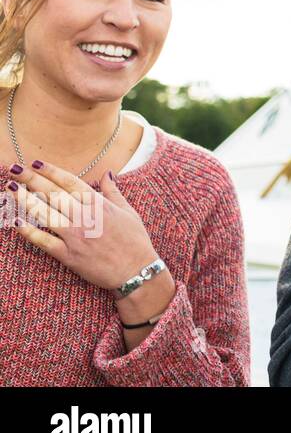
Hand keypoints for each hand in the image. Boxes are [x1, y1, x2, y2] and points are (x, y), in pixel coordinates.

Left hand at [8, 161, 159, 292]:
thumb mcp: (128, 211)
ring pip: (45, 214)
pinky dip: (29, 232)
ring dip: (25, 200)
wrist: (136, 270)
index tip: (36, 163)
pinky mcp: (68, 255)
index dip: (52, 171)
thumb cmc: (135, 240)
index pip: (70, 182)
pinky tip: (16, 222)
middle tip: (15, 170)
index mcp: (99, 204)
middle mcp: (84, 217)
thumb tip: (107, 173)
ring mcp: (75, 236)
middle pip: (53, 194)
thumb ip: (113, 191)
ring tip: (10, 189)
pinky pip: (44, 241)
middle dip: (32, 180)